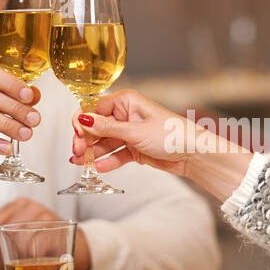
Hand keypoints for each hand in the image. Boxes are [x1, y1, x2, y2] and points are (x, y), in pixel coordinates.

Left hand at [0, 198, 89, 269]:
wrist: (77, 247)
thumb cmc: (42, 243)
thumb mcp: (12, 240)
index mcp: (16, 206)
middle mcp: (30, 207)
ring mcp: (46, 217)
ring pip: (17, 243)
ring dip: (13, 265)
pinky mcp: (60, 231)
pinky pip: (38, 249)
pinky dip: (32, 264)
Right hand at [69, 90, 253, 200]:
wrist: (194, 154)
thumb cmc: (173, 134)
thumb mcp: (135, 131)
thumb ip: (107, 128)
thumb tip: (83, 120)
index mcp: (126, 102)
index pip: (95, 108)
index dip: (82, 121)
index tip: (75, 134)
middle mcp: (126, 115)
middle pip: (97, 127)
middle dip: (85, 139)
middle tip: (76, 152)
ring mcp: (130, 133)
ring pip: (105, 142)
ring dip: (92, 153)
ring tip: (81, 163)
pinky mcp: (135, 149)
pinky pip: (116, 154)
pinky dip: (107, 161)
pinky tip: (97, 167)